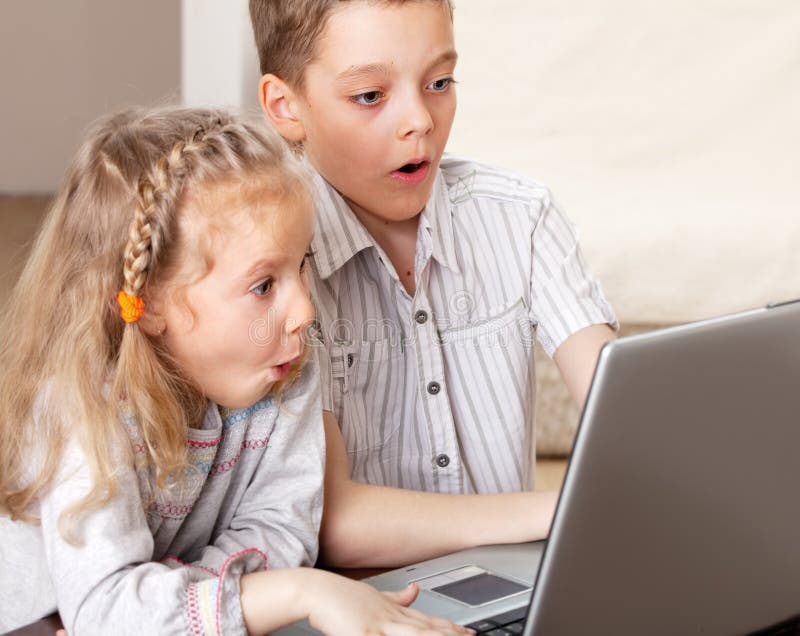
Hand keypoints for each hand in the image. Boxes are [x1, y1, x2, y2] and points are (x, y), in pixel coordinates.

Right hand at [307, 573, 473, 635]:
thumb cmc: (342, 597)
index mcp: (395, 611)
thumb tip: (416, 589)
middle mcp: (391, 618)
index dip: (451, 629)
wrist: (317, 590)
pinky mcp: (362, 634)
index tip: (469, 633)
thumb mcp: (375, 596)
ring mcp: (378, 625)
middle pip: (427, 631)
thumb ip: (397, 597)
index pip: (430, 623)